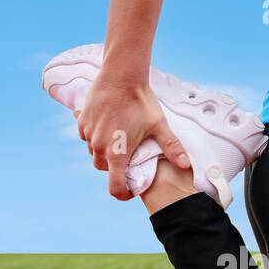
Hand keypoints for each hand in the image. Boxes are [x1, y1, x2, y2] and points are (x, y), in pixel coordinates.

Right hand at [76, 68, 190, 201]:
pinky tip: (108, 126)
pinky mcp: (81, 121)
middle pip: (104, 169)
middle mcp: (98, 147)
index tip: (130, 191)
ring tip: (120, 139)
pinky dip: (96, 136)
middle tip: (128, 156)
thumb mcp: (159, 125)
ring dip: (104, 151)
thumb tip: (186, 165)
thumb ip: (172, 147)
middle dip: (115, 167)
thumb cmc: (141, 101)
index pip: (114, 187)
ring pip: (94, 152)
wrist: (121, 75)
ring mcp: (88, 134)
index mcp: (117, 154)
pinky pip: (87, 137)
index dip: (123, 194)